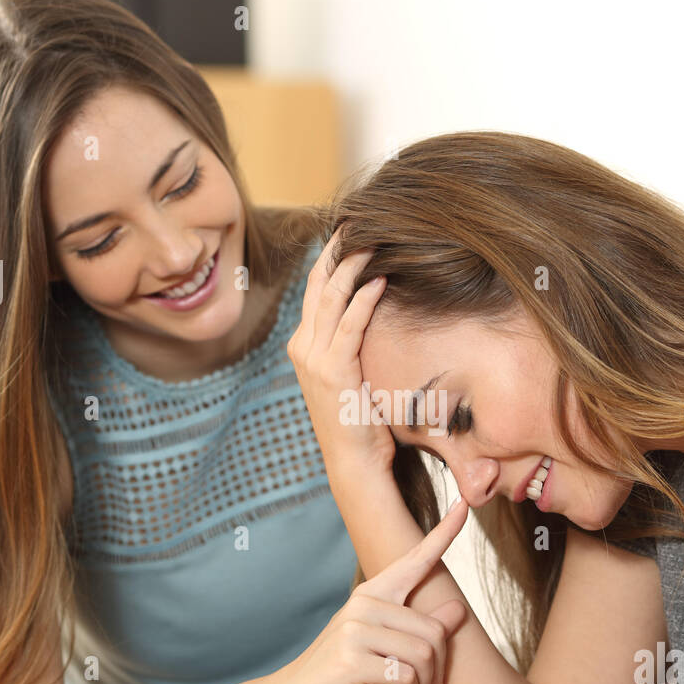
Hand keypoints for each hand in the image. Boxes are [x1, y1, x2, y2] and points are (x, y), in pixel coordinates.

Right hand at [265, 497, 469, 683]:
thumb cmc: (343, 676)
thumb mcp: (385, 649)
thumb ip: (419, 629)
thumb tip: (459, 608)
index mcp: (373, 594)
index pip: (414, 559)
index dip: (443, 534)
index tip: (465, 506)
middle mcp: (364, 604)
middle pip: (435, 630)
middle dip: (440, 670)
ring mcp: (355, 629)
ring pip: (425, 654)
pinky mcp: (352, 659)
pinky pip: (407, 674)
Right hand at [286, 231, 394, 482]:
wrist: (355, 463)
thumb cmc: (362, 421)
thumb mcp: (353, 374)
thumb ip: (354, 344)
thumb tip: (377, 312)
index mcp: (305, 345)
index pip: (316, 288)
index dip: (332, 256)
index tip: (353, 230)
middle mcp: (303, 347)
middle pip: (319, 283)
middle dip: (339, 249)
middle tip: (361, 220)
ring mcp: (314, 358)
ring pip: (331, 297)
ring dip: (354, 265)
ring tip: (375, 239)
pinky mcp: (334, 371)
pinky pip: (349, 324)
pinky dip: (364, 298)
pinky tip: (380, 279)